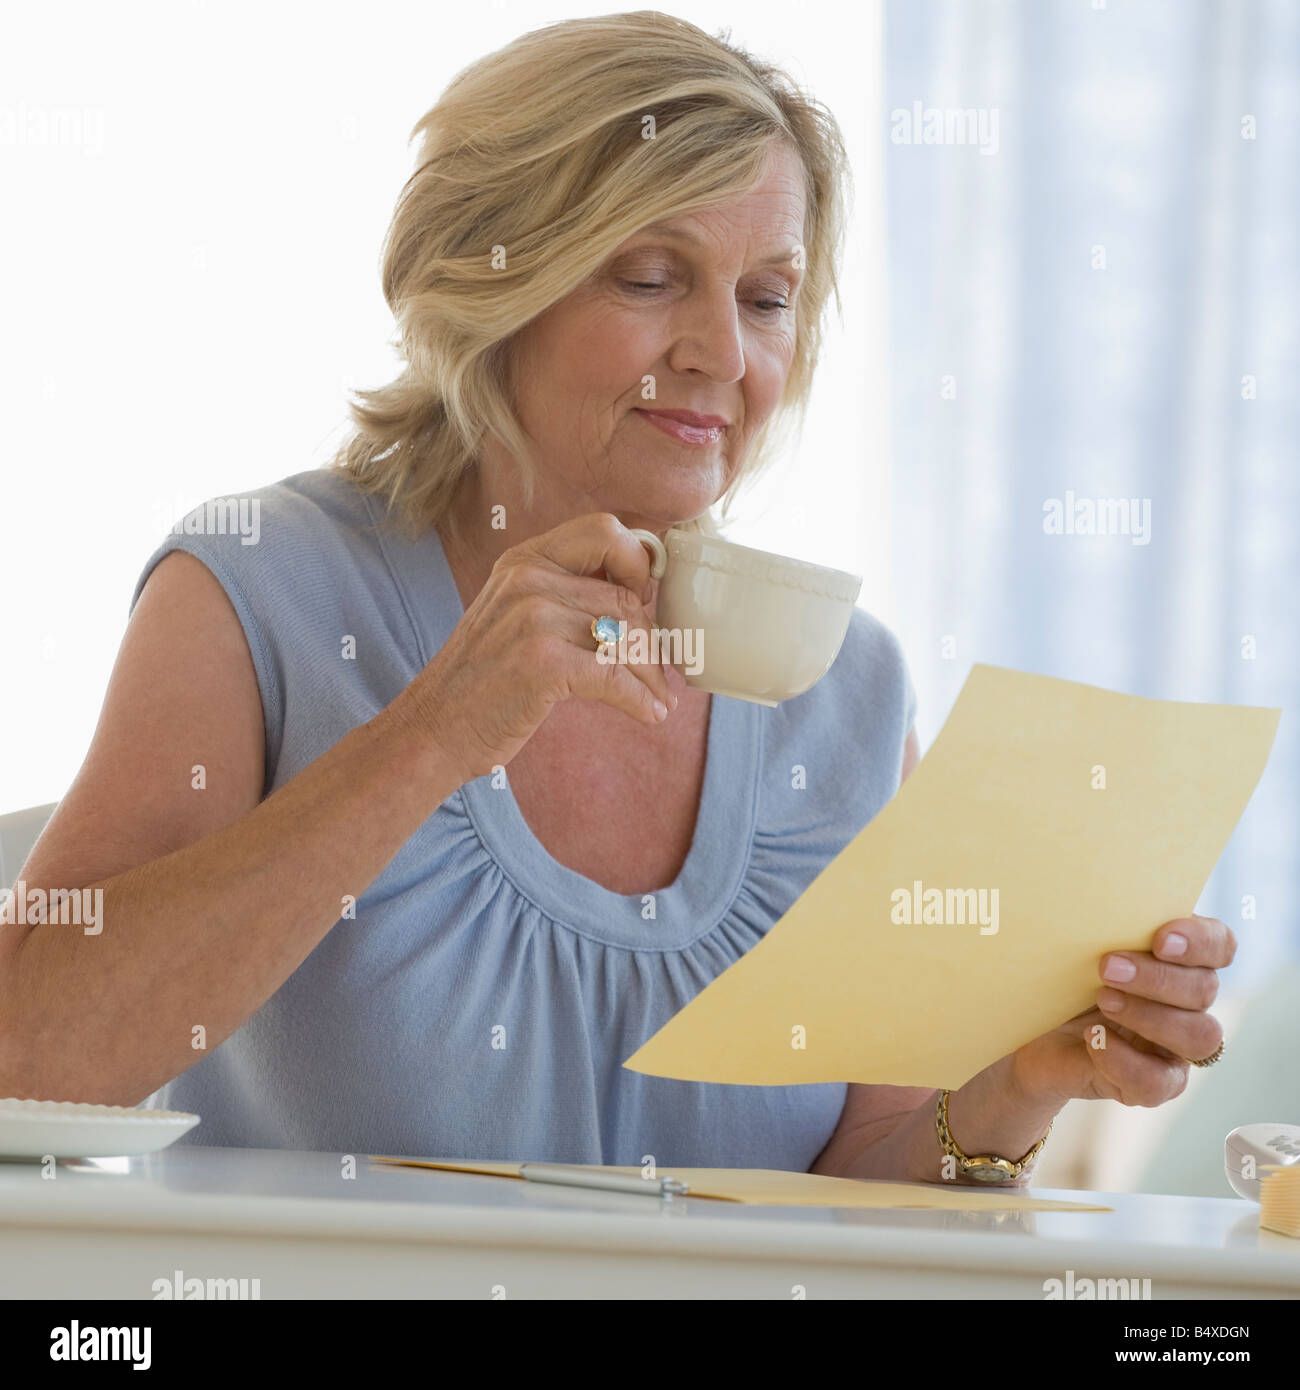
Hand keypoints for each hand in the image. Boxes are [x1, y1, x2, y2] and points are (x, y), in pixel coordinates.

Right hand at [402, 512, 675, 785]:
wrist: (434, 729)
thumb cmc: (484, 680)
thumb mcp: (515, 615)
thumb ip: (563, 594)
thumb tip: (640, 597)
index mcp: (525, 559)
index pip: (605, 531)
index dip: (637, 563)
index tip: (646, 603)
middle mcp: (529, 578)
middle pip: (625, 597)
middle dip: (651, 641)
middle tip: (659, 674)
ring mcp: (534, 618)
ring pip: (627, 638)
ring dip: (651, 677)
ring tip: (658, 701)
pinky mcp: (543, 662)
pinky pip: (617, 677)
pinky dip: (641, 701)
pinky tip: (650, 715)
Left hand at [1010, 915, 1232, 1107]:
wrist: (1030, 1037)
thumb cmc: (1059, 980)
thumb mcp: (1075, 947)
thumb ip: (1099, 927)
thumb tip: (1094, 907)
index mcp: (1178, 960)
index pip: (1218, 945)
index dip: (1200, 941)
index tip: (1161, 938)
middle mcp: (1187, 1003)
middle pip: (1204, 989)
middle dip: (1157, 978)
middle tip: (1107, 967)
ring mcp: (1175, 1047)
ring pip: (1199, 1037)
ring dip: (1150, 1017)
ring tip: (1102, 1001)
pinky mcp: (1153, 1084)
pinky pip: (1160, 1083)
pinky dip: (1126, 1060)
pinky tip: (1095, 1040)